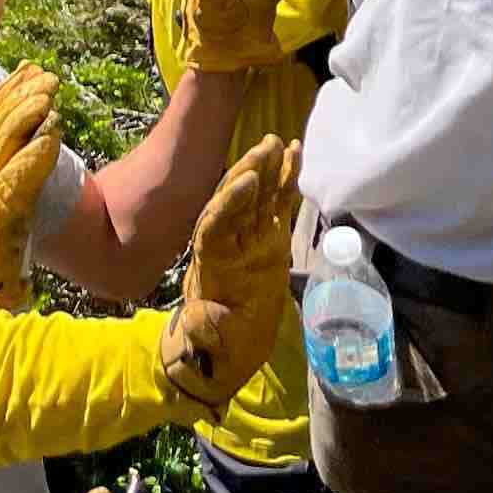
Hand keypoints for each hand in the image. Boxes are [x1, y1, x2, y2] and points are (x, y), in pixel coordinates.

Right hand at [0, 63, 62, 311]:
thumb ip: (2, 160)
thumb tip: (27, 122)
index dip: (5, 92)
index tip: (27, 69)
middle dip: (21, 96)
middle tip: (46, 75)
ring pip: (3, 144)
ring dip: (28, 115)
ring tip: (50, 94)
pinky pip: (17, 177)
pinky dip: (35, 151)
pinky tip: (52, 131)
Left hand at [157, 136, 298, 416]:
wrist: (231, 350)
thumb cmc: (217, 345)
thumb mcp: (207, 340)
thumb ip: (202, 328)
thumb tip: (196, 321)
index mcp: (211, 263)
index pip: (216, 225)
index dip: (230, 202)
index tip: (247, 181)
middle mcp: (229, 244)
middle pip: (236, 201)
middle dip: (249, 172)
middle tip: (265, 147)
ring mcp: (251, 239)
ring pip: (259, 197)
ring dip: (267, 168)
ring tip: (278, 142)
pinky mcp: (272, 240)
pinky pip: (279, 205)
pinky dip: (287, 181)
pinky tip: (295, 155)